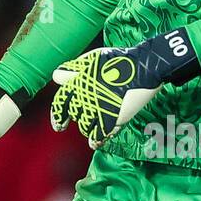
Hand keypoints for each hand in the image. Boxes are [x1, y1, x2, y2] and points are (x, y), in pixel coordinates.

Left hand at [51, 29, 199, 148]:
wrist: (144, 68)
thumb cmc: (120, 60)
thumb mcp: (94, 58)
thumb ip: (74, 68)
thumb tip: (56, 76)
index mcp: (79, 81)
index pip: (60, 102)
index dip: (56, 114)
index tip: (58, 123)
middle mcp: (86, 96)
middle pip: (73, 114)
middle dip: (71, 120)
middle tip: (68, 126)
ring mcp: (99, 108)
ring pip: (84, 126)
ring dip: (86, 128)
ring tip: (90, 127)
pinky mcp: (112, 118)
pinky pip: (98, 135)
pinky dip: (96, 140)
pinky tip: (95, 141)